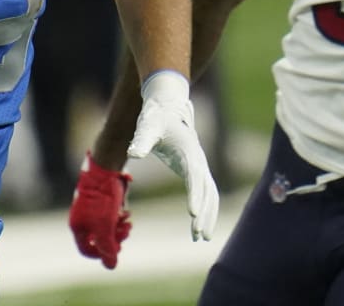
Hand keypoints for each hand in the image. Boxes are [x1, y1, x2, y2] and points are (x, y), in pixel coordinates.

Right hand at [69, 152, 131, 268]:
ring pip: (107, 227)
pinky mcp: (101, 200)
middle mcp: (83, 218)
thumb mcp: (105, 225)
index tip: (116, 249)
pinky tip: (126, 211)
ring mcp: (92, 208)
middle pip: (99, 239)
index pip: (87, 250)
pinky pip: (111, 215)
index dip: (102, 254)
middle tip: (126, 231)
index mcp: (78, 225)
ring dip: (119, 227)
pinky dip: (119, 215)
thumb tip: (111, 266)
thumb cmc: (102, 196)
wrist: (106, 165)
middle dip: (115, 238)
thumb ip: (107, 246)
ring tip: (128, 220)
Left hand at [128, 70, 219, 239]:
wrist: (167, 105)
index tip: (192, 214)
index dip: (195, 196)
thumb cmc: (156, 116)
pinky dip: (205, 209)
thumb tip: (134, 153)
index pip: (195, 178)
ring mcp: (199, 165)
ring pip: (210, 195)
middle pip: (207, 191)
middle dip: (204, 214)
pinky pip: (205, 192)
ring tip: (200, 238)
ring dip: (208, 216)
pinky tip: (198, 225)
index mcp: (189, 152)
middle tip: (198, 235)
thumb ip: (142, 140)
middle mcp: (198, 160)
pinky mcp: (195, 169)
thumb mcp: (147, 127)